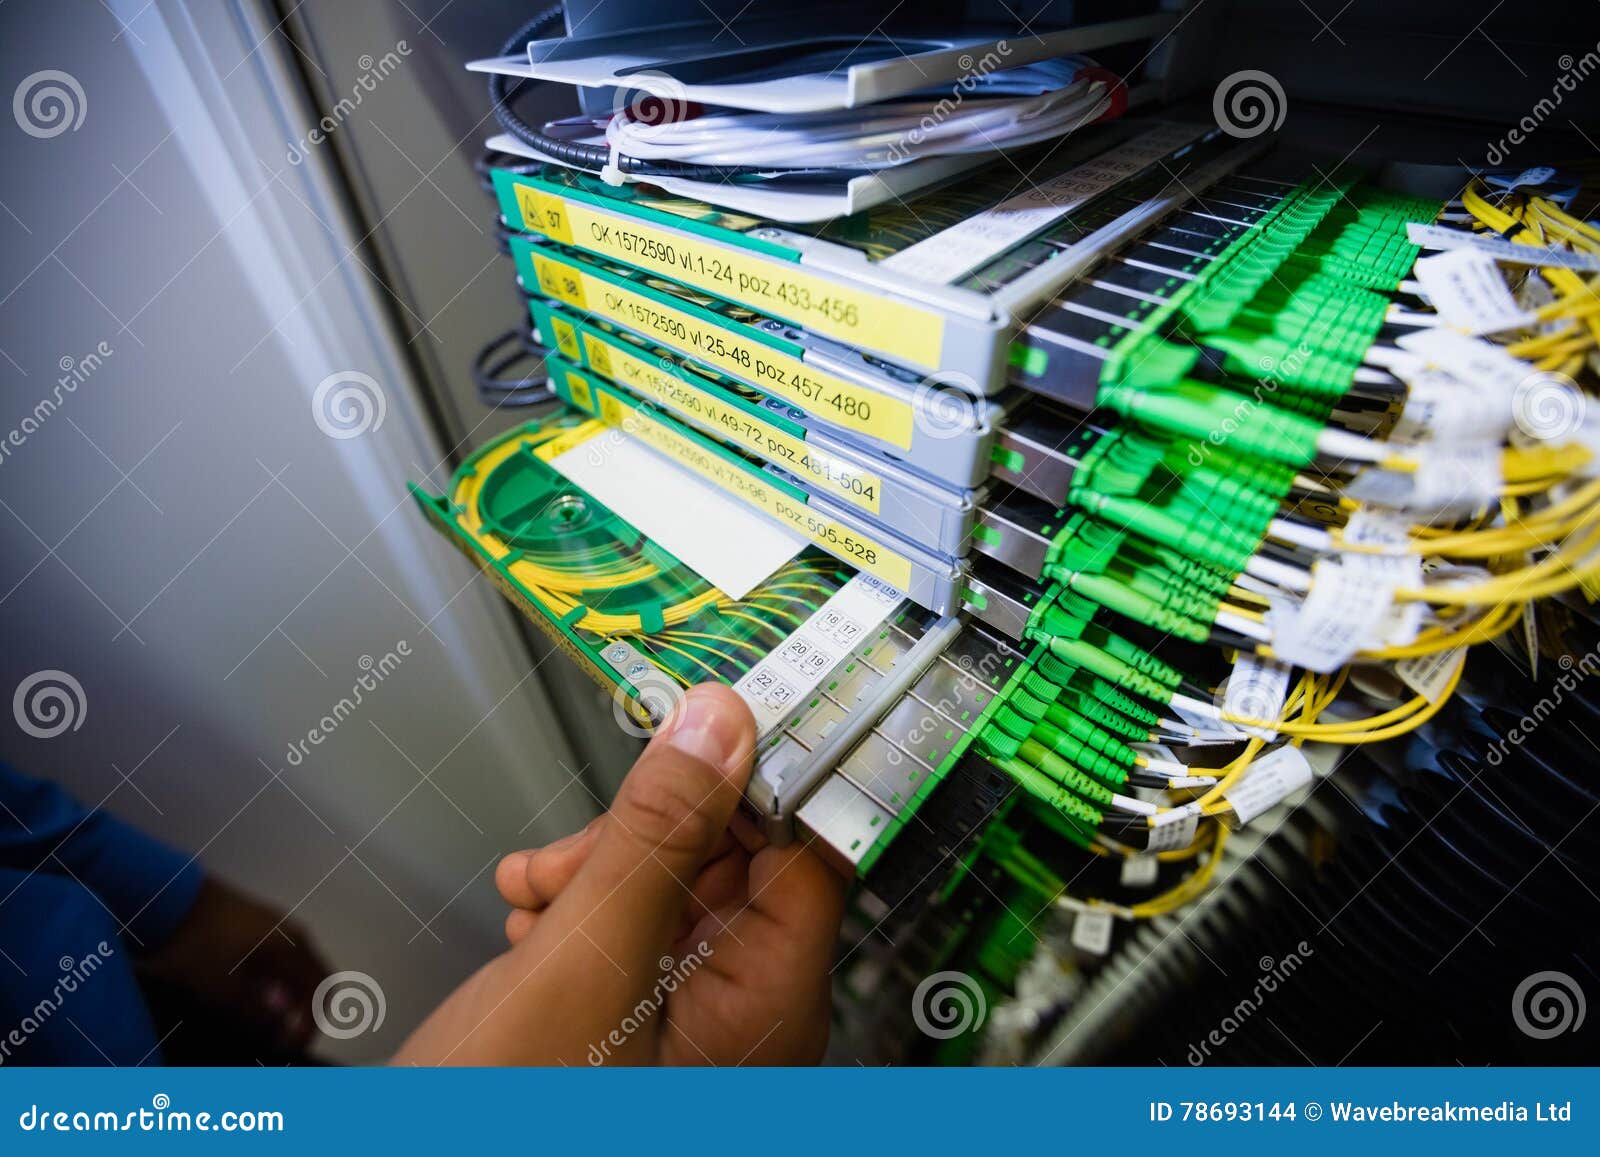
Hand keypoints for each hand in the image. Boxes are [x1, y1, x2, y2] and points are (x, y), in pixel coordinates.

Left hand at [139, 877, 329, 1052]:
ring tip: (263, 1016)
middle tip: (283, 1035)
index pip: (321, 991)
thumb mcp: (224, 991)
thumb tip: (283, 1035)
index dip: (310, 1025)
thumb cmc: (199, 948)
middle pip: (315, 977)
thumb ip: (258, 1016)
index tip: (289, 1048)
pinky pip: (280, 955)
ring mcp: (275, 922)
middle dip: (304, 1009)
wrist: (167, 899)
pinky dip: (275, 979)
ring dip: (289, 994)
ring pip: (296, 966)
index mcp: (293, 949)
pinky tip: (250, 989)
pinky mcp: (255, 920)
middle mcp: (293, 933)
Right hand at [394, 683, 846, 1065]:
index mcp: (767, 1006)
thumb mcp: (586, 959)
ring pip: (671, 888)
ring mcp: (687, 1024)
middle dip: (646, 835)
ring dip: (598, 869)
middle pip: (730, 861)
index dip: (758, 779)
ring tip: (537, 892)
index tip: (706, 725)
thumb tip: (720, 728)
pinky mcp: (635, 1023)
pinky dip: (578, 907)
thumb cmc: (514, 1117)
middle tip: (582, 848)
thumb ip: (657, 834)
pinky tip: (530, 916)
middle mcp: (742, 1016)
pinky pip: (632, 930)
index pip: (805, 850)